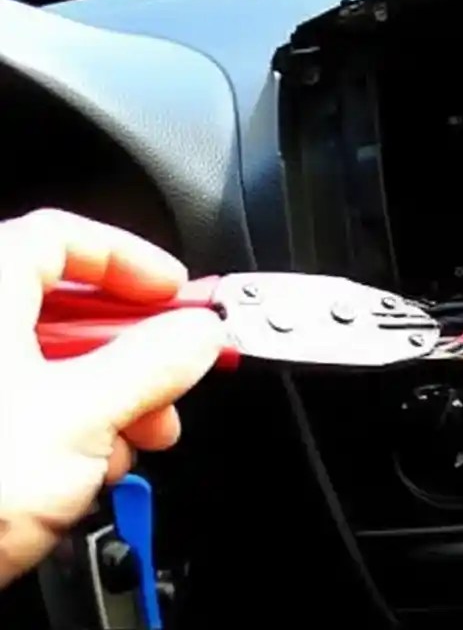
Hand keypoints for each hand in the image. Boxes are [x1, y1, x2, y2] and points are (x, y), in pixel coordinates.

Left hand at [0, 210, 224, 585]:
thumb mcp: (83, 416)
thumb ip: (153, 363)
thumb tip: (198, 334)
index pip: (61, 237)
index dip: (130, 258)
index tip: (176, 294)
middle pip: (64, 308)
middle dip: (134, 351)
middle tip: (173, 382)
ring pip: (48, 362)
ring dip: (108, 398)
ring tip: (132, 442)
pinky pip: (22, 402)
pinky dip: (66, 425)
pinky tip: (88, 467)